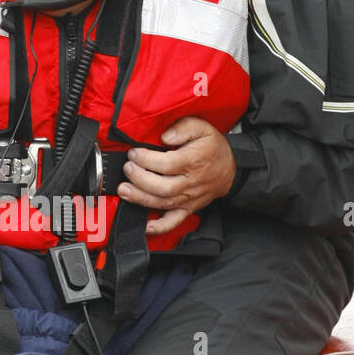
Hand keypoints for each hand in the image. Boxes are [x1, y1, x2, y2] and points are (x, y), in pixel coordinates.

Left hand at [117, 117, 237, 234]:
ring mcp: (188, 198)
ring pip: (163, 203)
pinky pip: (173, 221)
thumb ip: (184, 127)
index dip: (147, 160)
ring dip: (141, 199)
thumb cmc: (212, 148)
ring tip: (124, 191)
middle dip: (140, 179)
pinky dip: (158, 227)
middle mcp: (191, 182)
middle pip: (163, 187)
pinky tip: (144, 225)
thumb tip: (165, 136)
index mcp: (194, 161)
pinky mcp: (187, 209)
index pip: (167, 164)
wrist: (230, 170)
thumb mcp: (202, 128)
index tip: (134, 153)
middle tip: (128, 169)